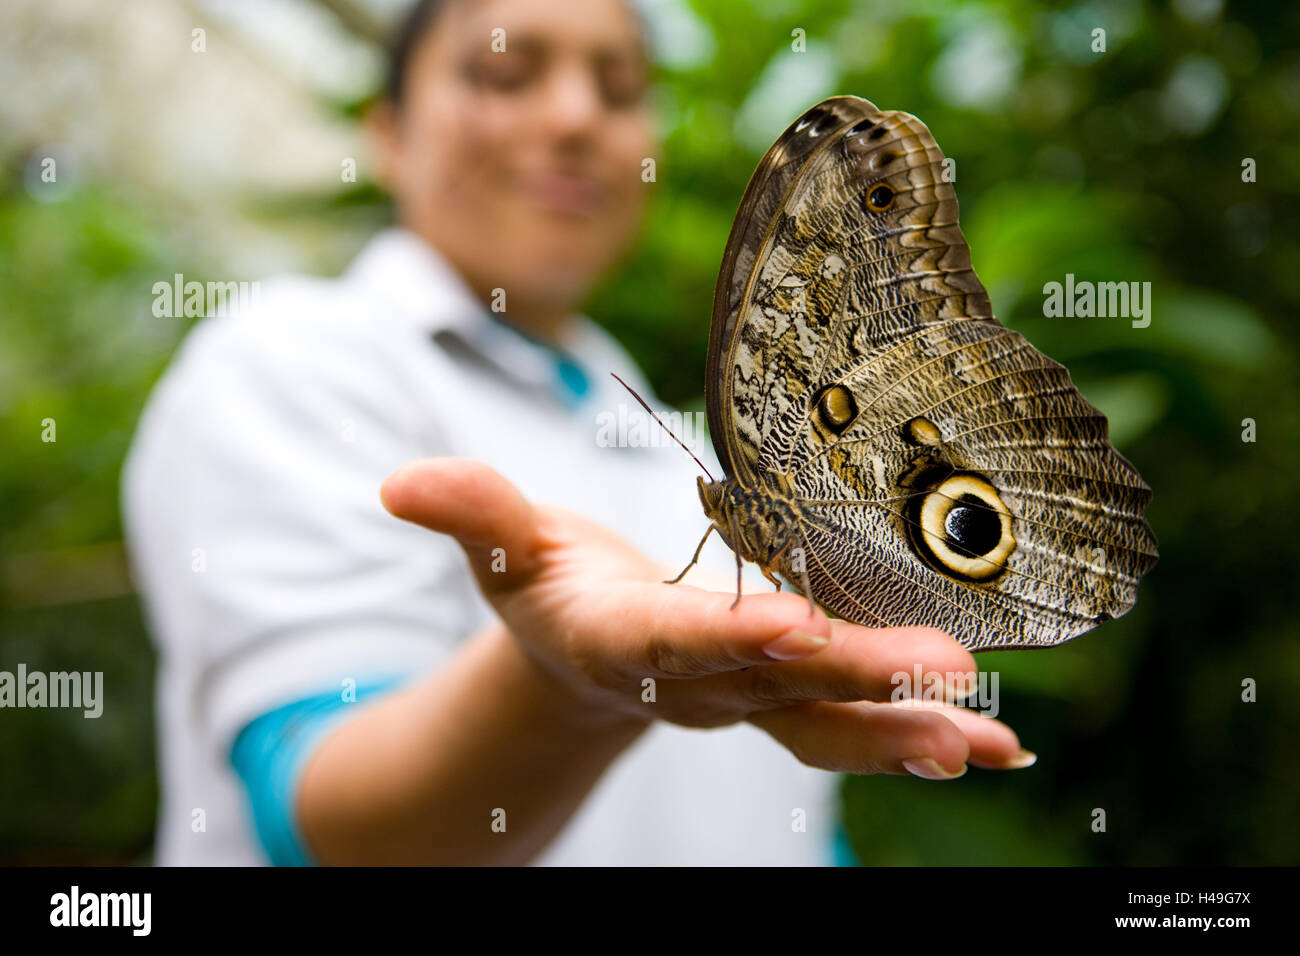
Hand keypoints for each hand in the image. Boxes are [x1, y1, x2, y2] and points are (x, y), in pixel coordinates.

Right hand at [380, 457, 1033, 778]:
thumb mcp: (505, 545)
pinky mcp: (784, 701)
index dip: (727, 635)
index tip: (791, 624)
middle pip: (776, 683)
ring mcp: (744, 703)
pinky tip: (996, 747)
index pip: (676, 640)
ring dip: (904, 727)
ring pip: (825, 720)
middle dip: (855, 678)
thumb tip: (398, 483)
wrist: (586, 656)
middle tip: (941, 673)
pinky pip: (851, 724)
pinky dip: (919, 735)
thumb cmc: (548, 587)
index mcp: (622, 640)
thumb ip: (470, 513)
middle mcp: (691, 684)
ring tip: (984, 740)